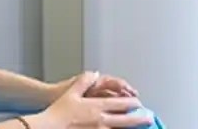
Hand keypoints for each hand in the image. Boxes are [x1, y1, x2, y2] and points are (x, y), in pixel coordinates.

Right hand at [31, 74, 149, 127]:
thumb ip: (84, 81)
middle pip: (126, 119)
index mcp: (97, 106)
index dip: (132, 103)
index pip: (121, 104)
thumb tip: (94, 74)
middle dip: (139, 118)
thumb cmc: (57, 113)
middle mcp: (100, 120)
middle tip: (149, 118)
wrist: (47, 128)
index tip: (138, 103)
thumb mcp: (71, 92)